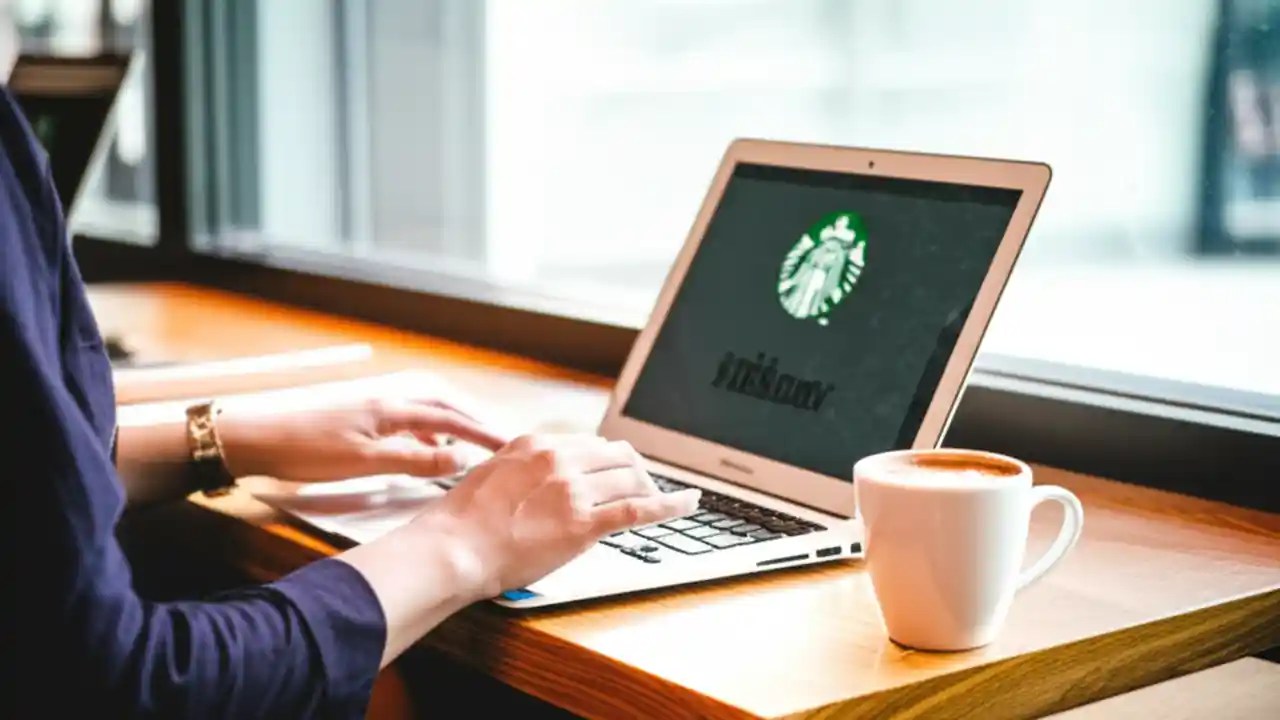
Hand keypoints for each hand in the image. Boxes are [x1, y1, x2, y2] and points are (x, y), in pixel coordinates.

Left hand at [217, 396, 507, 482]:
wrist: (257, 439)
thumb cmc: (307, 451)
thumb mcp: (365, 462)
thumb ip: (414, 461)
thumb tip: (459, 460)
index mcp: (392, 409)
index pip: (450, 419)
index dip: (482, 432)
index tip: (509, 445)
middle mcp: (388, 401)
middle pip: (443, 405)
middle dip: (474, 420)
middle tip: (500, 439)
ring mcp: (374, 409)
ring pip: (426, 413)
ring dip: (452, 426)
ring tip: (471, 447)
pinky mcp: (361, 419)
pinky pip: (409, 422)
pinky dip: (428, 434)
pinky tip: (426, 453)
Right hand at [419, 434, 700, 597]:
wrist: (454, 547)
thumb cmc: (464, 521)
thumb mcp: (493, 473)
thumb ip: (523, 467)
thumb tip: (540, 475)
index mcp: (537, 444)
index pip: (590, 443)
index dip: (609, 459)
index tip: (617, 469)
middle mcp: (560, 460)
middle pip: (617, 455)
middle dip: (635, 469)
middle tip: (643, 485)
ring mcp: (573, 490)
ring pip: (631, 479)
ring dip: (650, 487)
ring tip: (660, 499)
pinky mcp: (583, 523)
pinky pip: (639, 509)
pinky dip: (671, 504)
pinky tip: (689, 503)